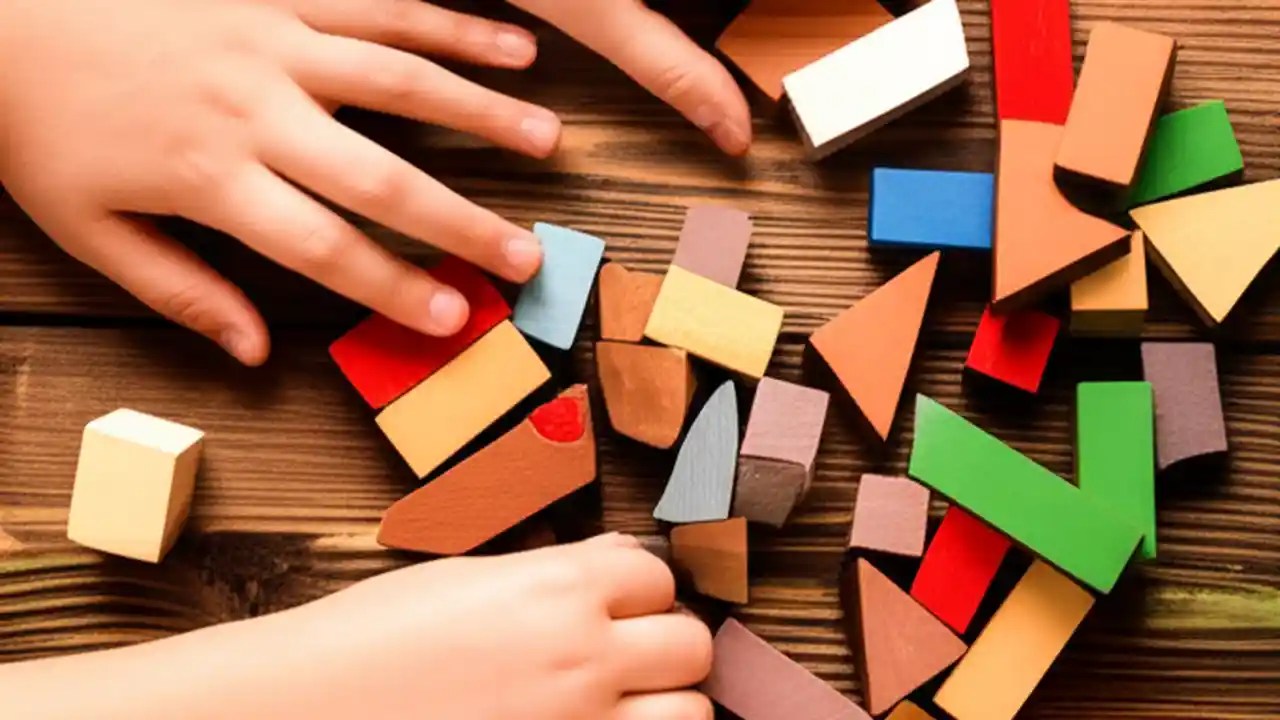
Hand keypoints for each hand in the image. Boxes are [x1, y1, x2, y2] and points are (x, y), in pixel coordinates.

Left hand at [0, 0, 749, 366]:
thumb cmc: (42, 120)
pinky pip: (380, 7)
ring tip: (546, 140)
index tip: (451, 322)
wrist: (2, 2)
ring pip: (399, 80)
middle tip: (524, 259)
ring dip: (481, 111)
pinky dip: (448, 27)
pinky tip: (510, 46)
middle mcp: (257, 108)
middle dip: (462, 224)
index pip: (324, 249)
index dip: (394, 290)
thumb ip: (180, 291)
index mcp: (211, 175)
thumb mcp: (87, 226)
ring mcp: (275, 40)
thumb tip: (258, 351)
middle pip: (381, 178)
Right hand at [269, 533, 713, 718]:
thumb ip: (555, 570)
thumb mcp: (464, 579)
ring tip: (624, 706)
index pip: (655, 574)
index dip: (640, 588)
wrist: (302, 710)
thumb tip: (619, 555)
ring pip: (691, 716)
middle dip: (668, 646)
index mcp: (554, 588)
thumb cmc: (369, 639)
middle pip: (690, 644)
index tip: (623, 603)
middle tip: (632, 657)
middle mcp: (581, 656)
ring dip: (668, 707)